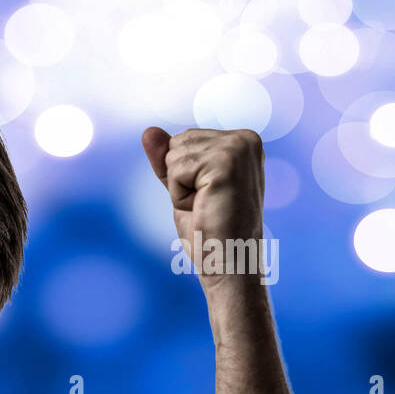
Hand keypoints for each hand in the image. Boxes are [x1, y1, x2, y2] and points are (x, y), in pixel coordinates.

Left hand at [142, 127, 264, 283]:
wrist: (229, 263)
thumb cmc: (210, 231)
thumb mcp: (184, 187)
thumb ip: (168, 158)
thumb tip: (148, 131)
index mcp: (243, 141)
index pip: (185, 139)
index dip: (184, 174)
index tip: (207, 196)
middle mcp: (246, 138)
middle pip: (178, 141)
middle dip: (180, 178)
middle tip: (205, 204)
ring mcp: (238, 148)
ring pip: (174, 154)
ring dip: (179, 187)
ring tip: (205, 206)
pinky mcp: (225, 162)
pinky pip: (175, 169)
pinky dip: (179, 194)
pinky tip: (203, 207)